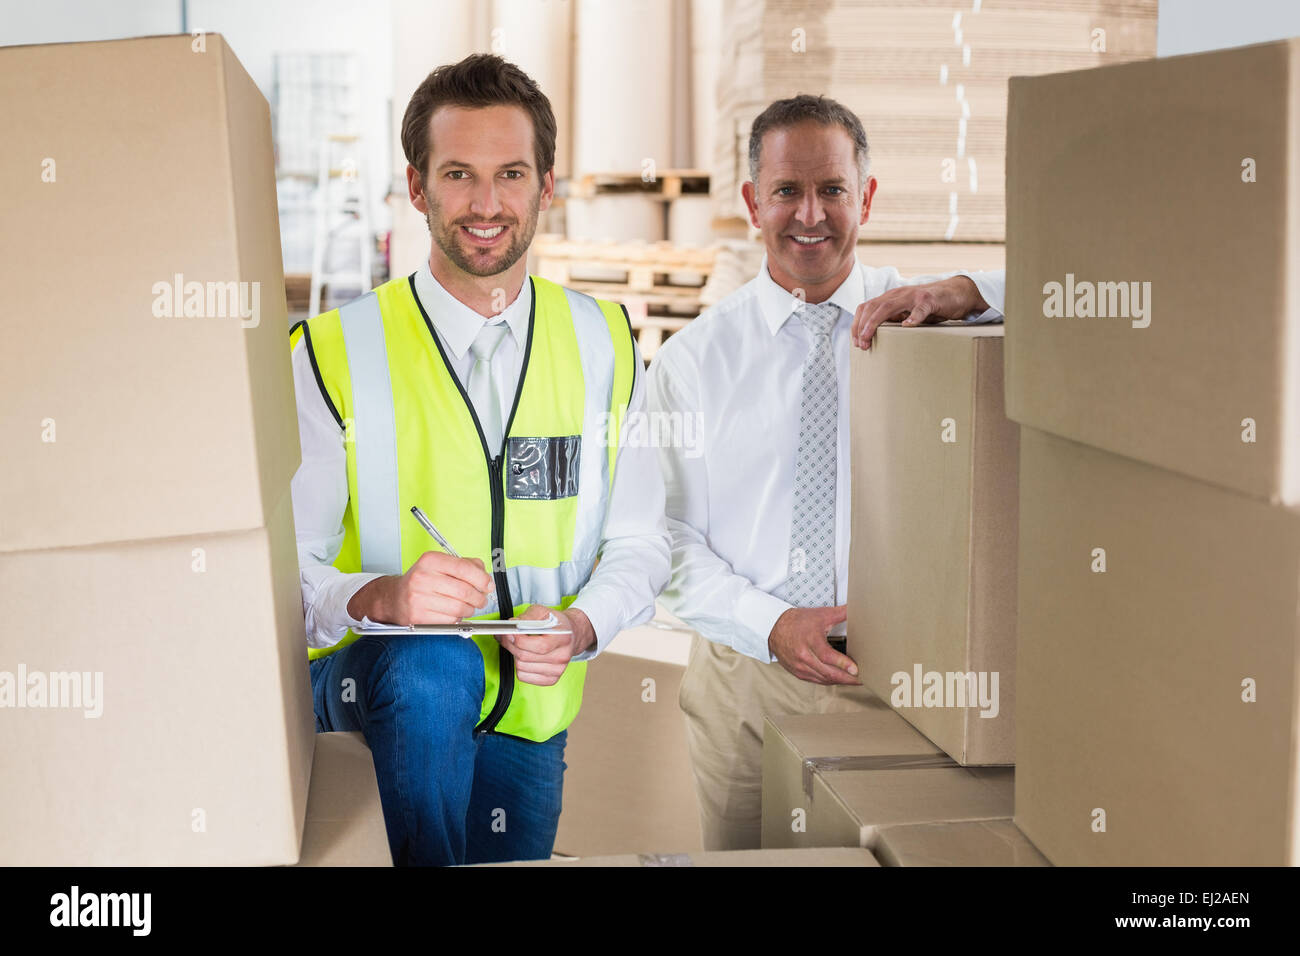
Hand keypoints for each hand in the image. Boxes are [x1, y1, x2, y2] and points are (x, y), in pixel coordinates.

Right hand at [347, 551, 494, 624]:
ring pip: (459, 608)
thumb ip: (464, 565)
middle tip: (481, 599)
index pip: (464, 568)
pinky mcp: (419, 616)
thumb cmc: (420, 581)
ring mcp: (419, 598)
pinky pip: (450, 620)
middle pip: (464, 591)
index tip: (488, 585)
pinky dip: (458, 618)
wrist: (393, 598)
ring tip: (469, 607)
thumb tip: (484, 574)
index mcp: (431, 561)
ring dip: (470, 610)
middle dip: (479, 598)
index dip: (482, 579)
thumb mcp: (439, 565)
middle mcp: (423, 578)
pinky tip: (455, 613)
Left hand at [497, 605, 595, 686]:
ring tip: (516, 645)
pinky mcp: (551, 679)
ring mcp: (558, 670)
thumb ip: (527, 617)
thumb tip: (512, 625)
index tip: (510, 632)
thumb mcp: (543, 612)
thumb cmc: (556, 623)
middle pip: (526, 657)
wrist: (572, 635)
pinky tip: (524, 657)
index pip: (538, 645)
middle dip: (511, 645)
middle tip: (507, 636)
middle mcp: (562, 656)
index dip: (519, 640)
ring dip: (514, 655)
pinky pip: (524, 677)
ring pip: (521, 667)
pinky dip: (518, 667)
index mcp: (563, 638)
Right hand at [768, 605, 860, 685]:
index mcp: (810, 640)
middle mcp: (803, 655)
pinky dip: (829, 681)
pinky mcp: (798, 672)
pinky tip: (839, 679)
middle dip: (847, 678)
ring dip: (840, 681)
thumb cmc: (797, 621)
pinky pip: (817, 680)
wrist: (774, 628)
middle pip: (827, 672)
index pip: (827, 656)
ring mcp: (799, 666)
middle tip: (862, 679)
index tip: (855, 669)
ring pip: (823, 679)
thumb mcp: (820, 615)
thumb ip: (841, 613)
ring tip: (854, 680)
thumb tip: (857, 608)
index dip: (843, 663)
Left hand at [851, 276, 987, 349]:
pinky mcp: (930, 299)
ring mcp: (914, 295)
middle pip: (872, 307)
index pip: (866, 307)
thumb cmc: (930, 306)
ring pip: (888, 306)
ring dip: (875, 322)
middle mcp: (898, 294)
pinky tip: (907, 326)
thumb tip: (874, 337)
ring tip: (869, 337)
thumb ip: (893, 320)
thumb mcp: (907, 313)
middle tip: (861, 344)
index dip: (857, 324)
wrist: (957, 293)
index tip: (856, 342)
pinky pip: (920, 308)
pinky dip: (913, 317)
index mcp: (891, 298)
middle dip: (862, 326)